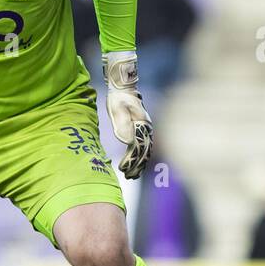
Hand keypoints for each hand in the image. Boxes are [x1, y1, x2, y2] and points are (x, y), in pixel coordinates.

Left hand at [103, 51, 152, 179]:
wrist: (123, 89)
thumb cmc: (119, 98)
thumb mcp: (118, 109)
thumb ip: (122, 124)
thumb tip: (126, 141)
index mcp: (141, 125)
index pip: (138, 147)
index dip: (132, 160)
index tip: (123, 168)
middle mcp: (146, 129)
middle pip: (144, 152)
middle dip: (136, 166)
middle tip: (128, 176)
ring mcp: (145, 130)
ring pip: (145, 151)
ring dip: (139, 164)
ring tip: (131, 176)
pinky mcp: (141, 130)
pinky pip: (142, 147)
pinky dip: (139, 158)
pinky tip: (135, 166)